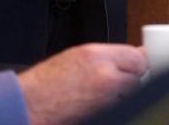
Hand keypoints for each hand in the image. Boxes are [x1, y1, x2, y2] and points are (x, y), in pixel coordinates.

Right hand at [18, 43, 145, 124]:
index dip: (137, 61)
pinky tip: (101, 102)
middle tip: (119, 79)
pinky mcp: (105, 114)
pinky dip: (116, 104)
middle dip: (133, 77)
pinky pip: (120, 106)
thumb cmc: (46, 82)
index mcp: (96, 56)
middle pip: (139, 76)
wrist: (30, 105)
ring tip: (104, 92)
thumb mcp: (76, 56)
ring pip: (132, 95)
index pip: (137, 57)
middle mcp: (105, 77)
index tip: (135, 63)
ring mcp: (106, 100)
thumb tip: (132, 55)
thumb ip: (106, 55)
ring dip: (126, 93)